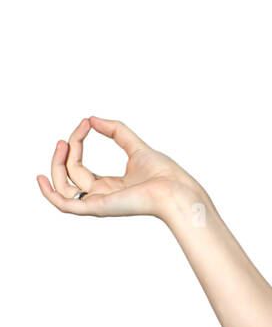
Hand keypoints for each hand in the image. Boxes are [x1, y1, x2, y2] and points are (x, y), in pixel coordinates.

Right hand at [36, 116, 202, 220]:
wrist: (175, 189)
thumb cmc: (164, 174)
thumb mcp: (136, 146)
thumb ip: (116, 131)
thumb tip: (91, 119)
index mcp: (109, 185)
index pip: (80, 166)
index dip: (77, 144)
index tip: (84, 124)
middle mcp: (100, 195)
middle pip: (69, 174)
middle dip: (65, 154)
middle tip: (67, 137)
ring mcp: (97, 202)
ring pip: (63, 187)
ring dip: (56, 166)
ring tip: (61, 144)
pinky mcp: (97, 207)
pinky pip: (64, 205)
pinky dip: (49, 194)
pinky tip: (42, 177)